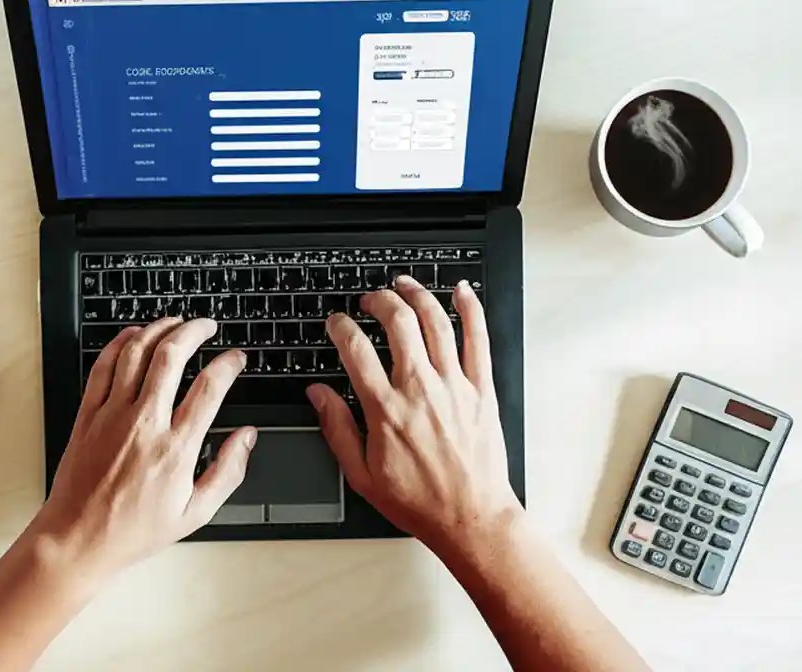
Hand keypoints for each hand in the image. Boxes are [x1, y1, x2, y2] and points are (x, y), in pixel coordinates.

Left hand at [34, 318, 255, 573]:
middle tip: (206, 326)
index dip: (228, 365)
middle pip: (171, 357)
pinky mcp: (88, 415)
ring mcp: (112, 416)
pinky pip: (104, 366)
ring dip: (159, 329)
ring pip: (136, 353)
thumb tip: (247, 438)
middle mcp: (144, 425)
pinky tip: (133, 335)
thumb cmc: (133, 531)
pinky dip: (120, 343)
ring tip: (175, 323)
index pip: (209, 389)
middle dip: (194, 332)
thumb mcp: (195, 513)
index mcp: (176, 449)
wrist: (78, 538)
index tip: (235, 358)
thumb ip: (228, 471)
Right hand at [307, 276, 519, 547]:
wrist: (471, 517)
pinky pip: (478, 339)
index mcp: (386, 410)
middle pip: (398, 323)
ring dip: (417, 295)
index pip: (356, 350)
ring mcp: (454, 387)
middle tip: (370, 300)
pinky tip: (461, 292)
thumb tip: (318, 394)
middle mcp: (420, 391)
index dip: (342, 327)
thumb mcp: (361, 474)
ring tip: (403, 284)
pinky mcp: (482, 390)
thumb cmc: (419, 501)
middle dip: (378, 301)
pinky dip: (470, 310)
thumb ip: (337, 428)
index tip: (337, 323)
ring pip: (436, 323)